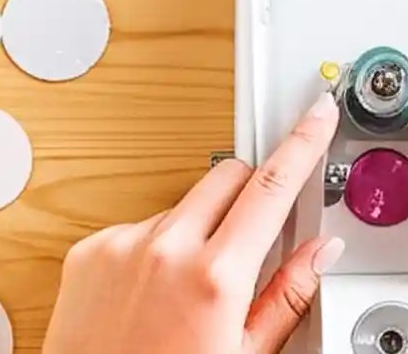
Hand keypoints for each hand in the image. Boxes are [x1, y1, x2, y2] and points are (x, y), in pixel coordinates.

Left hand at [43, 93, 343, 353]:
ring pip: (184, 204)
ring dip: (200, 228)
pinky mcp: (88, 251)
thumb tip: (319, 253)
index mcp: (215, 277)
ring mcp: (121, 246)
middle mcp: (166, 250)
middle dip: (250, 194)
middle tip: (254, 237)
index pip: (272, 186)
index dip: (303, 143)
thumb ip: (288, 295)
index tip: (317, 113)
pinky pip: (139, 226)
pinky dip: (155, 247)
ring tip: (190, 290)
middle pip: (228, 178)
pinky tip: (152, 292)